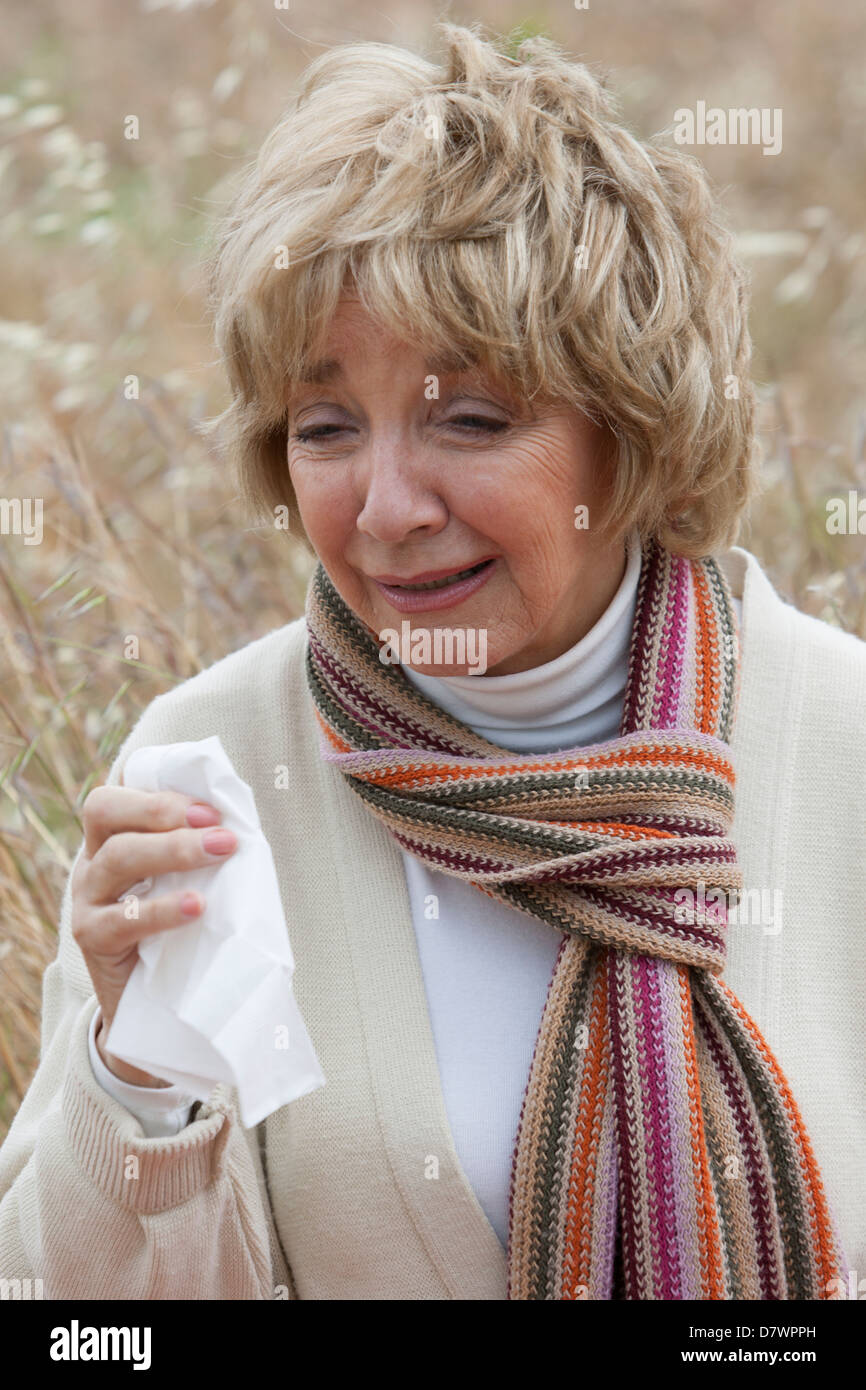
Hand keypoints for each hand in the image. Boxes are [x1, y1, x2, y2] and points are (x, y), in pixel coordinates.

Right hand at [72, 780, 237, 1086]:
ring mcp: (86, 899)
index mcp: (112, 838)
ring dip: (173, 849)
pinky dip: (161, 908)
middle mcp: (93, 861)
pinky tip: (196, 906)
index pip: (117, 795)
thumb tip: (243, 822)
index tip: (212, 808)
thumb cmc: (180, 931)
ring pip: (116, 857)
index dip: (161, 794)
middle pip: (106, 812)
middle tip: (220, 829)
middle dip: (165, 811)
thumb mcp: (187, 884)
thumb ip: (200, 853)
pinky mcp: (92, 939)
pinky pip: (120, 918)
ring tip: (220, 852)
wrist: (154, 1007)